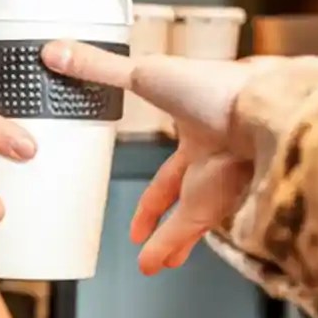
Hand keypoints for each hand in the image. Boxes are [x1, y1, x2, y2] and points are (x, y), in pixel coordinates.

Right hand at [43, 41, 273, 274]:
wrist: (262, 112)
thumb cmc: (216, 86)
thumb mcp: (145, 73)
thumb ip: (98, 69)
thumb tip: (55, 53)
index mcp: (195, 118)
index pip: (172, 143)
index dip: (156, 159)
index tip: (146, 175)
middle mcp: (209, 152)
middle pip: (178, 187)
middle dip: (158, 209)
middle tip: (142, 229)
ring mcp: (214, 181)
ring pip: (185, 217)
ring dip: (166, 241)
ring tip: (150, 264)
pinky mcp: (215, 205)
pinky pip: (185, 231)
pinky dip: (165, 247)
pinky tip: (150, 264)